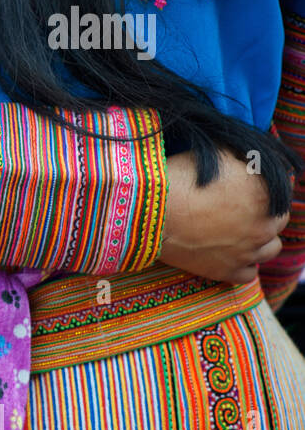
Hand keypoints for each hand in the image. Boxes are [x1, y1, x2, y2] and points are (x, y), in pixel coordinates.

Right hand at [158, 149, 288, 283]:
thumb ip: (242, 158)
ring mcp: (247, 252)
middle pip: (278, 220)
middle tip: (238, 206)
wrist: (148, 213)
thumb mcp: (215, 155)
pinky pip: (249, 274)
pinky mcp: (226, 271)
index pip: (282, 188)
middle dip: (263, 212)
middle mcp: (264, 225)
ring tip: (238, 231)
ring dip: (259, 239)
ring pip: (270, 248)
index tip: (246, 185)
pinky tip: (229, 253)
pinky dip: (243, 264)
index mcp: (266, 194)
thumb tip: (251, 160)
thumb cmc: (178, 180)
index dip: (263, 186)